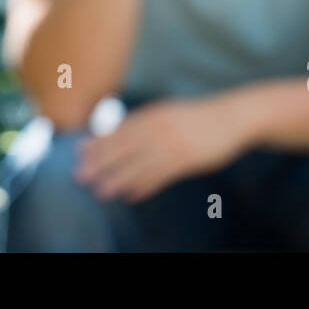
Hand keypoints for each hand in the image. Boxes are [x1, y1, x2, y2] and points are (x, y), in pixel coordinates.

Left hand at [73, 96, 245, 202]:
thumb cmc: (194, 118)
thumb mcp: (166, 113)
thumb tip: (113, 134)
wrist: (229, 118)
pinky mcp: (187, 159)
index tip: (78, 152)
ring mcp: (174, 144)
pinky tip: (131, 195)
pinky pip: (162, 175)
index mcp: (153, 114)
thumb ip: (142, 123)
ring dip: (118, 179)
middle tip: (80, 175)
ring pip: (140, 164)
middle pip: (124, 147)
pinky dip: (145, 186)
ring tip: (101, 191)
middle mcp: (159, 128)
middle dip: (100, 161)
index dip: (98, 142)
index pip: (119, 130)